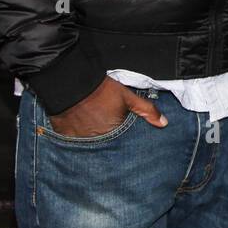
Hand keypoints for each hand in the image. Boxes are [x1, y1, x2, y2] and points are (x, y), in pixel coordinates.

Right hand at [46, 76, 166, 136]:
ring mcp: (78, 139)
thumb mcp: (127, 97)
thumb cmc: (101, 90)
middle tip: (101, 127)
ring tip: (90, 127)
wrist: (72, 83)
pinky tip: (77, 127)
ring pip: (88, 143)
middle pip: (103, 144)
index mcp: (112, 133)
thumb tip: (163, 123)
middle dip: (105, 139)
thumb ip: (146, 110)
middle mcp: (95, 140)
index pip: (119, 143)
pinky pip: (71, 140)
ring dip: (90, 138)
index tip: (117, 132)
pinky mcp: (64, 135)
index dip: (119, 137)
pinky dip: (75, 135)